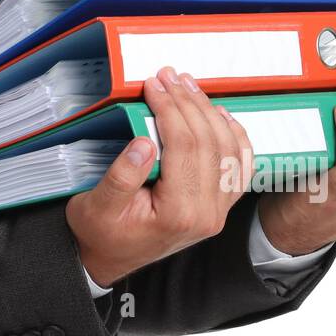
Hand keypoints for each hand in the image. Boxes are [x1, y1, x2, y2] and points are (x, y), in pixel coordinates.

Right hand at [65, 66, 254, 288]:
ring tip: (187, 86)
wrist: (108, 259)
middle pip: (209, 143)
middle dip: (188, 103)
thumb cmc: (99, 233)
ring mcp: (218, 211)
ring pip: (229, 150)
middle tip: (169, 76)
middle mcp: (208, 214)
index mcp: (179, 214)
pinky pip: (239, 166)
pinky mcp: (219, 206)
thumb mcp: (96, 206)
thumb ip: (121, 177)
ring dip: (209, 112)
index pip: (184, 147)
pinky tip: (220, 114)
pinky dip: (234, 136)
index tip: (153, 84)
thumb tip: (143, 142)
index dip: (170, 109)